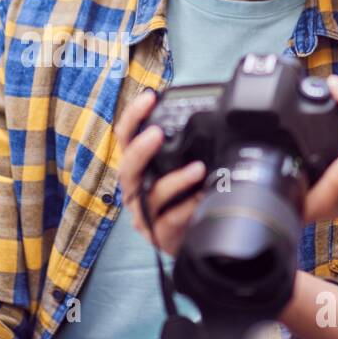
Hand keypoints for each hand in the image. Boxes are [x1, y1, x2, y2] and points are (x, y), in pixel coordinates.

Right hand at [113, 89, 206, 256]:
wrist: (191, 241)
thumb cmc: (185, 199)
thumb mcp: (183, 170)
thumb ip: (188, 148)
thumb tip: (211, 115)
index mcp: (139, 167)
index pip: (126, 137)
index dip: (133, 116)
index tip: (149, 97)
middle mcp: (135, 188)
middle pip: (127, 166)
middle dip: (140, 148)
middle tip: (157, 134)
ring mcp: (143, 214)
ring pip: (149, 195)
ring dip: (174, 180)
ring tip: (198, 169)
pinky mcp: (157, 235)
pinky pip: (169, 220)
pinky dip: (186, 208)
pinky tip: (201, 199)